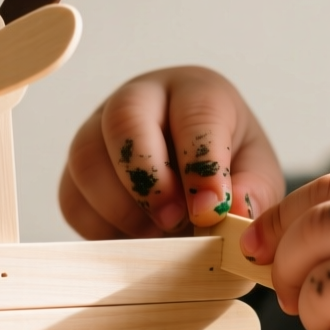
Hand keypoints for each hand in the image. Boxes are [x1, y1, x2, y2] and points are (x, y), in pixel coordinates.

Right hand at [59, 66, 283, 238]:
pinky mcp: (77, 171)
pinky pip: (72, 199)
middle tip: (173, 220)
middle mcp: (141, 100)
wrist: (200, 177)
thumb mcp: (257, 175)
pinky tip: (135, 238)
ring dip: (121, 207)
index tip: (211, 209)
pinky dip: (101, 228)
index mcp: (196, 92)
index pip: (194, 112)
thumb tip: (230, 211)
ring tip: (157, 234)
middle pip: (123, 119)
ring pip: (86, 159)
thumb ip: (253, 191)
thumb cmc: (230, 167)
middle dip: (147, 177)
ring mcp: (99, 130)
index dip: (200, 162)